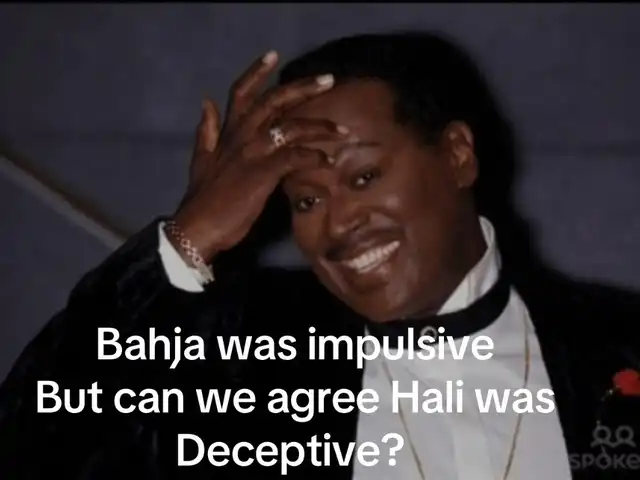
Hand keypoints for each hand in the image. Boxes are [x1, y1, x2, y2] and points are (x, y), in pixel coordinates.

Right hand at [170, 51, 347, 263]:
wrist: (198, 226)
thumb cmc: (204, 198)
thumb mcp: (202, 159)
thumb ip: (206, 131)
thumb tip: (206, 102)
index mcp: (227, 132)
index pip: (241, 92)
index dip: (256, 71)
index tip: (274, 54)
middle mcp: (241, 136)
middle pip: (274, 100)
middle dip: (303, 87)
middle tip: (329, 80)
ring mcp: (252, 153)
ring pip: (291, 126)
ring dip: (320, 126)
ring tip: (343, 131)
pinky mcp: (262, 173)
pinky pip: (295, 157)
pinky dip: (314, 157)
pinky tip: (328, 161)